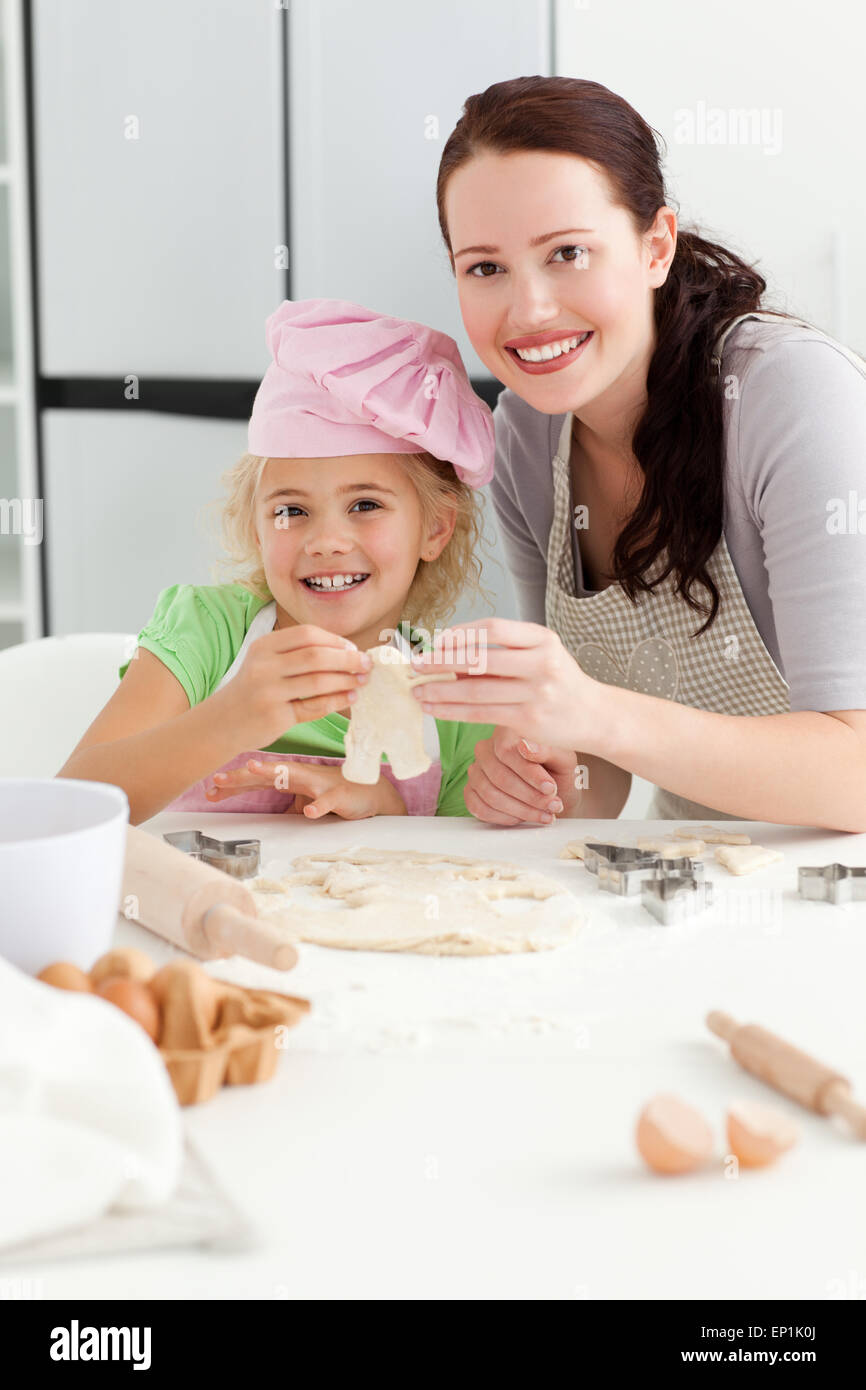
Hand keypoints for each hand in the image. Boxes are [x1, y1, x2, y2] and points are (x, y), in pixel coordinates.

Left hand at [205, 758, 405, 819]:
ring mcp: (319, 783)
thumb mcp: (302, 799)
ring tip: (252, 770)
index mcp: (290, 778)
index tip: (210, 791)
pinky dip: (318, 807)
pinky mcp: (338, 794)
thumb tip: (256, 816)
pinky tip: (308, 813)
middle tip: (217, 778)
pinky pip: (327, 802)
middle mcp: (301, 775)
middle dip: (242, 776)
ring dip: (272, 773)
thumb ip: (281, 803)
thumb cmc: (334, 794)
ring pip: (292, 775)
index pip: (256, 779)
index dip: (234, 784)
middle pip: (266, 774)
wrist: (371, 794)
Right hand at [210, 624, 371, 748]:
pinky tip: (351, 697)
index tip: (353, 648)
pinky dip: (337, 701)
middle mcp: (264, 666)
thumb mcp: (265, 662)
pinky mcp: (276, 716)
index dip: (335, 640)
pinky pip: (315, 707)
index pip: (307, 634)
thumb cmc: (254, 688)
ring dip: (347, 681)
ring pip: (318, 682)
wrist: (222, 722)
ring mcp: (269, 692)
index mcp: (264, 646)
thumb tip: (347, 651)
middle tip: (367, 664)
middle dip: (348, 659)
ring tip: (363, 681)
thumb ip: (298, 653)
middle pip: (316, 656)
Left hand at [409, 618, 601, 750]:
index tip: (437, 641)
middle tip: (416, 664)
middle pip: (480, 659)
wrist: (594, 715)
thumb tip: (448, 655)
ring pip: (476, 690)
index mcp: (543, 639)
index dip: (461, 633)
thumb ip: (502, 654)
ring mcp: (537, 693)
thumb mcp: (540, 655)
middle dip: (441, 662)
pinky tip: (434, 708)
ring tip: (418, 691)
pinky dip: (452, 711)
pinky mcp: (529, 720)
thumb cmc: (560, 682)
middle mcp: (542, 663)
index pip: (494, 629)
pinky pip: (481, 713)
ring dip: (440, 691)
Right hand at [464, 728, 578, 825]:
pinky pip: (480, 808)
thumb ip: (547, 750)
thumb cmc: (557, 771)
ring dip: (522, 810)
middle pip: (499, 777)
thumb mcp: (562, 758)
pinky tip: (523, 817)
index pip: (507, 752)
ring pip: (491, 795)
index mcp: (505, 732)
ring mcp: (475, 771)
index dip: (529, 773)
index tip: (550, 788)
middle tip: (552, 806)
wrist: (551, 792)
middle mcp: (485, 749)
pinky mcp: (470, 792)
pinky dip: (505, 818)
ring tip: (544, 814)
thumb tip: (526, 747)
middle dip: (530, 796)